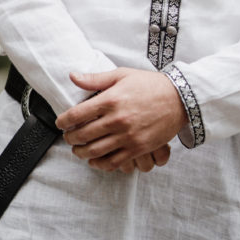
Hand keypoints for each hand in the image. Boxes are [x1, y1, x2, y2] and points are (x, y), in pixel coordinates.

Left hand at [56, 67, 187, 171]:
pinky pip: (114, 161)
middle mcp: (117, 119)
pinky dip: (100, 164)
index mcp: (111, 100)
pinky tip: (94, 161)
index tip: (60, 123)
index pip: (78, 114)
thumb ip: (95, 79)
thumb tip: (72, 76)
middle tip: (67, 137)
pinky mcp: (138, 148)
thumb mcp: (121, 75)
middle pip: (83, 134)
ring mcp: (127, 136)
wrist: (179, 99)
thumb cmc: (150, 84)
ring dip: (81, 153)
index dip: (64, 121)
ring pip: (96, 151)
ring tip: (77, 150)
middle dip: (70, 138)